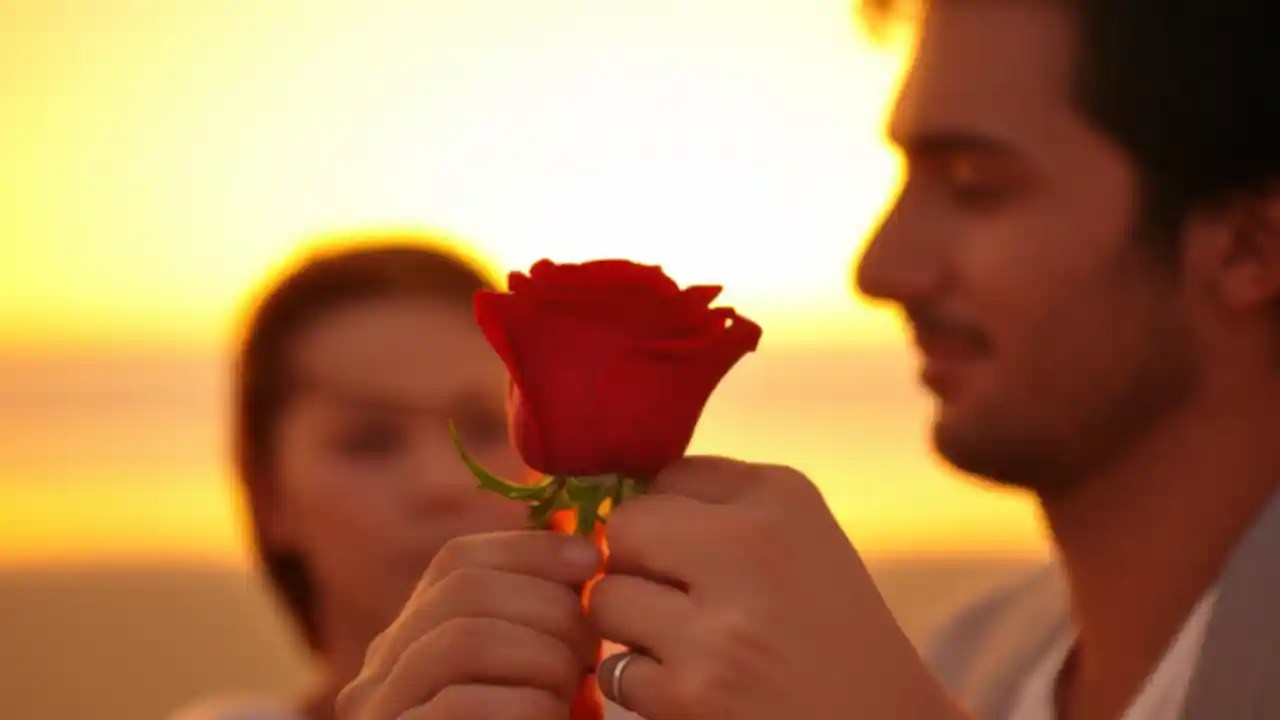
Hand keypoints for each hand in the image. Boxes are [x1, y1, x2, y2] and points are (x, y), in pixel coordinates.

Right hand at [336, 531, 601, 719]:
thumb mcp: (537, 682)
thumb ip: (545, 623)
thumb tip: (583, 542)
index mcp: (413, 641)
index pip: (457, 560)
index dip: (529, 548)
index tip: (590, 559)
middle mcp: (380, 674)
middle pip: (462, 589)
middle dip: (547, 607)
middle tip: (591, 649)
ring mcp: (379, 716)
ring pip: (461, 637)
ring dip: (541, 654)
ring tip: (575, 689)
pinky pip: (460, 705)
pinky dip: (524, 707)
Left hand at [589, 458, 965, 719]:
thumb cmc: (838, 638)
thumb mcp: (807, 542)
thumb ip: (726, 510)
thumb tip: (628, 499)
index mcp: (783, 497)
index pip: (671, 474)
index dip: (670, 520)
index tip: (699, 556)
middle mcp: (750, 547)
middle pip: (625, 527)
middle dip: (636, 565)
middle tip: (677, 601)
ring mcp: (716, 626)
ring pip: (606, 598)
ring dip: (631, 628)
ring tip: (684, 646)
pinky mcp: (689, 696)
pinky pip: (613, 670)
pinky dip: (638, 686)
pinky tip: (690, 690)